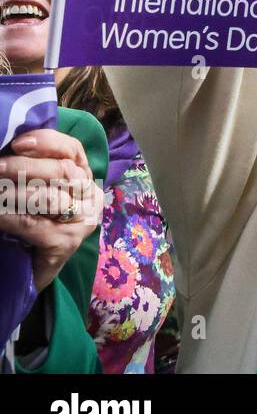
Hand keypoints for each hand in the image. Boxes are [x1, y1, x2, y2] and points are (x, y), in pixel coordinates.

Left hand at [0, 129, 104, 292]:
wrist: (28, 271)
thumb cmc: (30, 225)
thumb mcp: (36, 190)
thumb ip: (34, 171)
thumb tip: (12, 146)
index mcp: (84, 178)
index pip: (73, 150)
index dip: (47, 142)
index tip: (18, 143)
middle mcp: (90, 197)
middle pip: (63, 171)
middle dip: (25, 166)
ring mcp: (82, 222)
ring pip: (50, 197)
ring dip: (14, 192)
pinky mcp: (67, 243)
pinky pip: (34, 223)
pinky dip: (9, 217)